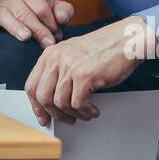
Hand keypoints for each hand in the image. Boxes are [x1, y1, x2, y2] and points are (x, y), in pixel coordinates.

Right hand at [0, 0, 74, 46]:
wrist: (23, 5)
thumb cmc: (42, 10)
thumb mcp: (56, 7)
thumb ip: (64, 11)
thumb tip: (61, 20)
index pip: (41, 8)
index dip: (50, 23)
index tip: (56, 37)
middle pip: (24, 13)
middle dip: (37, 29)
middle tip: (47, 43)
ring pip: (5, 16)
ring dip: (15, 27)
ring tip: (25, 37)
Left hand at [23, 16, 157, 125]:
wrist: (127, 40)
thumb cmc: (103, 49)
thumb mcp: (72, 54)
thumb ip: (58, 70)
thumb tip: (49, 99)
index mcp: (50, 54)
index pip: (31, 85)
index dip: (36, 106)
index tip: (43, 117)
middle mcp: (56, 58)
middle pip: (42, 97)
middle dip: (54, 114)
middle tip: (66, 119)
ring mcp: (70, 66)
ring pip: (60, 103)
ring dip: (73, 114)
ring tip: (84, 113)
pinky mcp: (85, 75)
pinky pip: (78, 104)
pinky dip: (86, 112)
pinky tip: (93, 110)